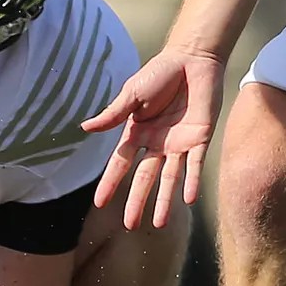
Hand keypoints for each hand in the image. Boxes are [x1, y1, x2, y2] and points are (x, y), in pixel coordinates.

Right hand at [81, 48, 225, 227]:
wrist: (191, 59)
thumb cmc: (159, 72)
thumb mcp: (131, 93)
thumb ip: (113, 114)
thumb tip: (85, 129)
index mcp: (137, 132)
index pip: (120, 163)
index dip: (110, 183)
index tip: (99, 204)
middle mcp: (157, 143)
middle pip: (144, 177)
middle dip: (136, 201)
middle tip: (129, 226)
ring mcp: (179, 144)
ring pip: (170, 178)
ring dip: (164, 201)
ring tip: (159, 224)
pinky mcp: (200, 140)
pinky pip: (195, 166)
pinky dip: (191, 182)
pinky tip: (187, 200)